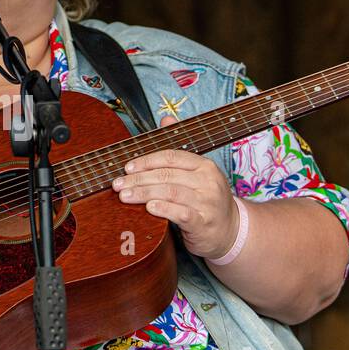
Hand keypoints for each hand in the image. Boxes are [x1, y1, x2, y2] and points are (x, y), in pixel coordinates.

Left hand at [110, 115, 239, 259]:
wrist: (230, 231)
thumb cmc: (206, 200)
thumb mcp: (198, 173)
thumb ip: (179, 150)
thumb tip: (165, 118)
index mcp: (204, 165)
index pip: (171, 157)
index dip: (147, 161)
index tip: (127, 167)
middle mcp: (208, 181)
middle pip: (167, 175)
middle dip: (138, 179)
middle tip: (118, 184)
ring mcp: (208, 202)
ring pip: (171, 192)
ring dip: (144, 193)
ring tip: (125, 196)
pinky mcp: (204, 223)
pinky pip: (182, 214)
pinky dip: (164, 209)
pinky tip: (148, 208)